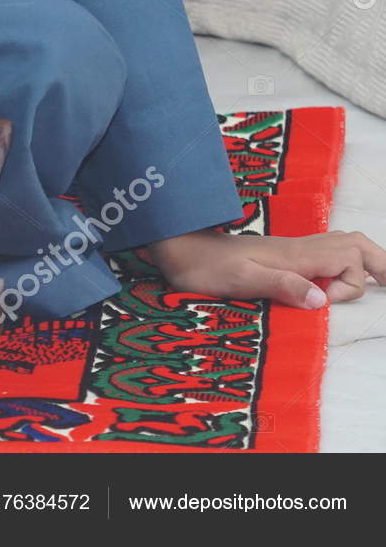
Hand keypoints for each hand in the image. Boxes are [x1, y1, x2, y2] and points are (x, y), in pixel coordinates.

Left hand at [150, 228, 385, 308]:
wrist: (180, 249)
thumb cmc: (206, 268)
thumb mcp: (240, 281)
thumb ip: (282, 286)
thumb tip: (323, 301)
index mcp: (296, 256)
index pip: (350, 260)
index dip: (352, 283)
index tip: (328, 302)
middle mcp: (300, 249)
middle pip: (356, 243)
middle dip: (379, 262)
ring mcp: (291, 250)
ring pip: (343, 243)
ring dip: (365, 260)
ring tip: (378, 282)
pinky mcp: (281, 255)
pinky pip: (326, 250)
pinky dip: (345, 260)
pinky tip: (338, 279)